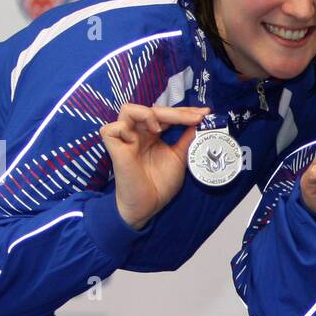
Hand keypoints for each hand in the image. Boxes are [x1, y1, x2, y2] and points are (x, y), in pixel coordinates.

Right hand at [100, 104, 209, 229]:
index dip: (184, 112)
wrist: (148, 206)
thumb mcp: (179, 158)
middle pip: (152, 109)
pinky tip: (140, 139)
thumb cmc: (160, 184)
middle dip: (176, 112)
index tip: (205, 113)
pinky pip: (110, 129)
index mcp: (152, 134)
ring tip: (161, 128)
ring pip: (128, 110)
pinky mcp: (114, 148)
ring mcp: (125, 139)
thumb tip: (200, 123)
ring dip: (147, 114)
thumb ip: (187, 139)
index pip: (166, 115)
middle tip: (195, 118)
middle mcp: (139, 133)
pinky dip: (124, 128)